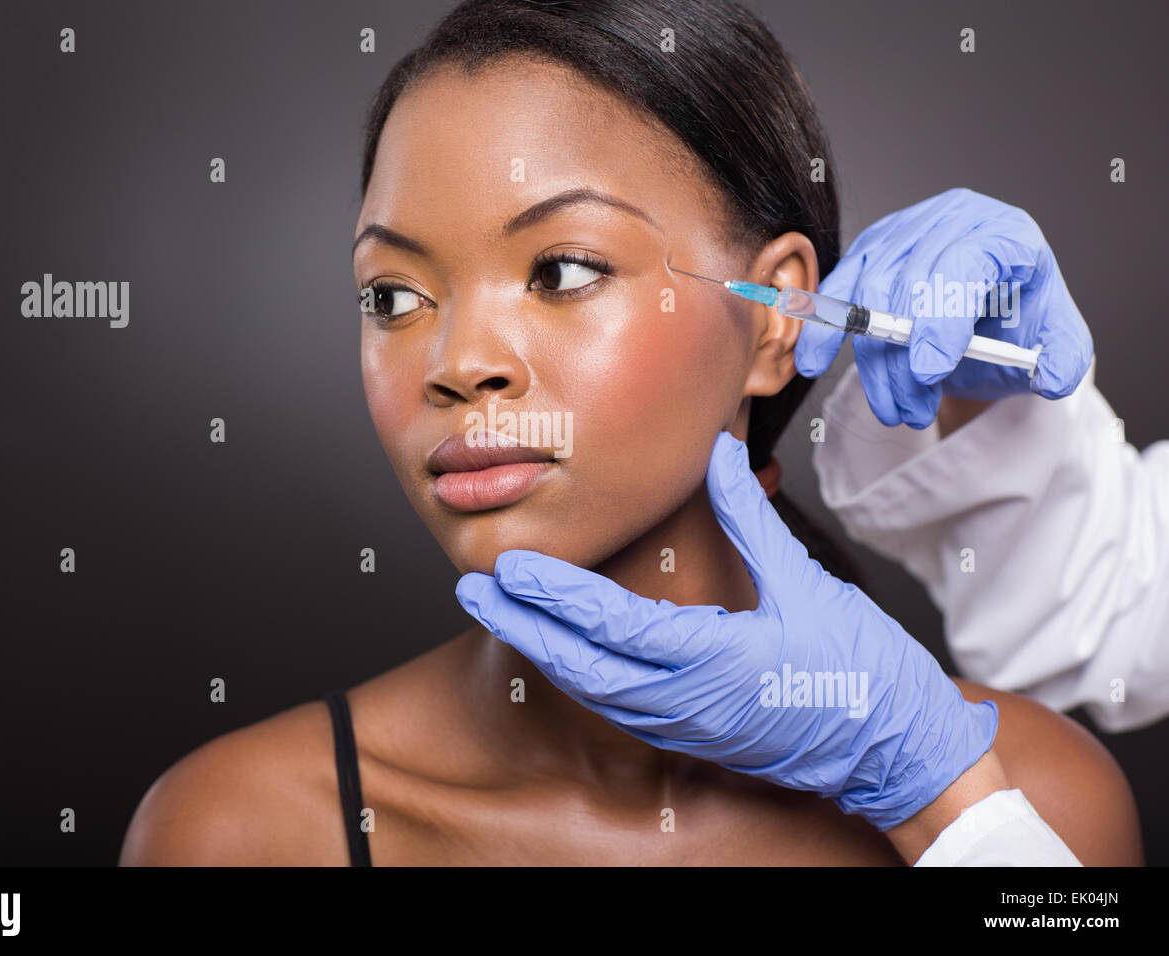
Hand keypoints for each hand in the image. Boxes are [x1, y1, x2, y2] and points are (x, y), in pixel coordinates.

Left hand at [454, 431, 998, 830]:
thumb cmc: (862, 675)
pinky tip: (560, 650)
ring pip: (590, 690)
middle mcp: (684, 701)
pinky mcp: (689, 733)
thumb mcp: (807, 586)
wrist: (894, 755)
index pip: (609, 626)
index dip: (553, 595)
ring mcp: (682, 724)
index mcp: (712, 662)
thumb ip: (751, 521)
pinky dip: (577, 673)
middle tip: (473, 589)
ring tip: (503, 612)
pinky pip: (615, 705)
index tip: (509, 568)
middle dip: (520, 626)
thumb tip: (717, 455)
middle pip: (578, 665)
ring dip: (541, 649)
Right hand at [795, 187, 1093, 426]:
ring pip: (870, 295)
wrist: (989, 314)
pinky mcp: (869, 251)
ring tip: (896, 408)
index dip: (941, 317)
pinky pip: (838, 290)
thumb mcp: (1054, 340)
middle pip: (910, 285)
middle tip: (914, 408)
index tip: (929, 370)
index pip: (964, 265)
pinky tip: (815, 362)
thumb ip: (1064, 359)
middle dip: (906, 359)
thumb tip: (1050, 375)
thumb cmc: (1017, 320)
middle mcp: (952, 220)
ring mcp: (904, 231)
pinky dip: (824, 330)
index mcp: (1005, 232)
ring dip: (875, 363)